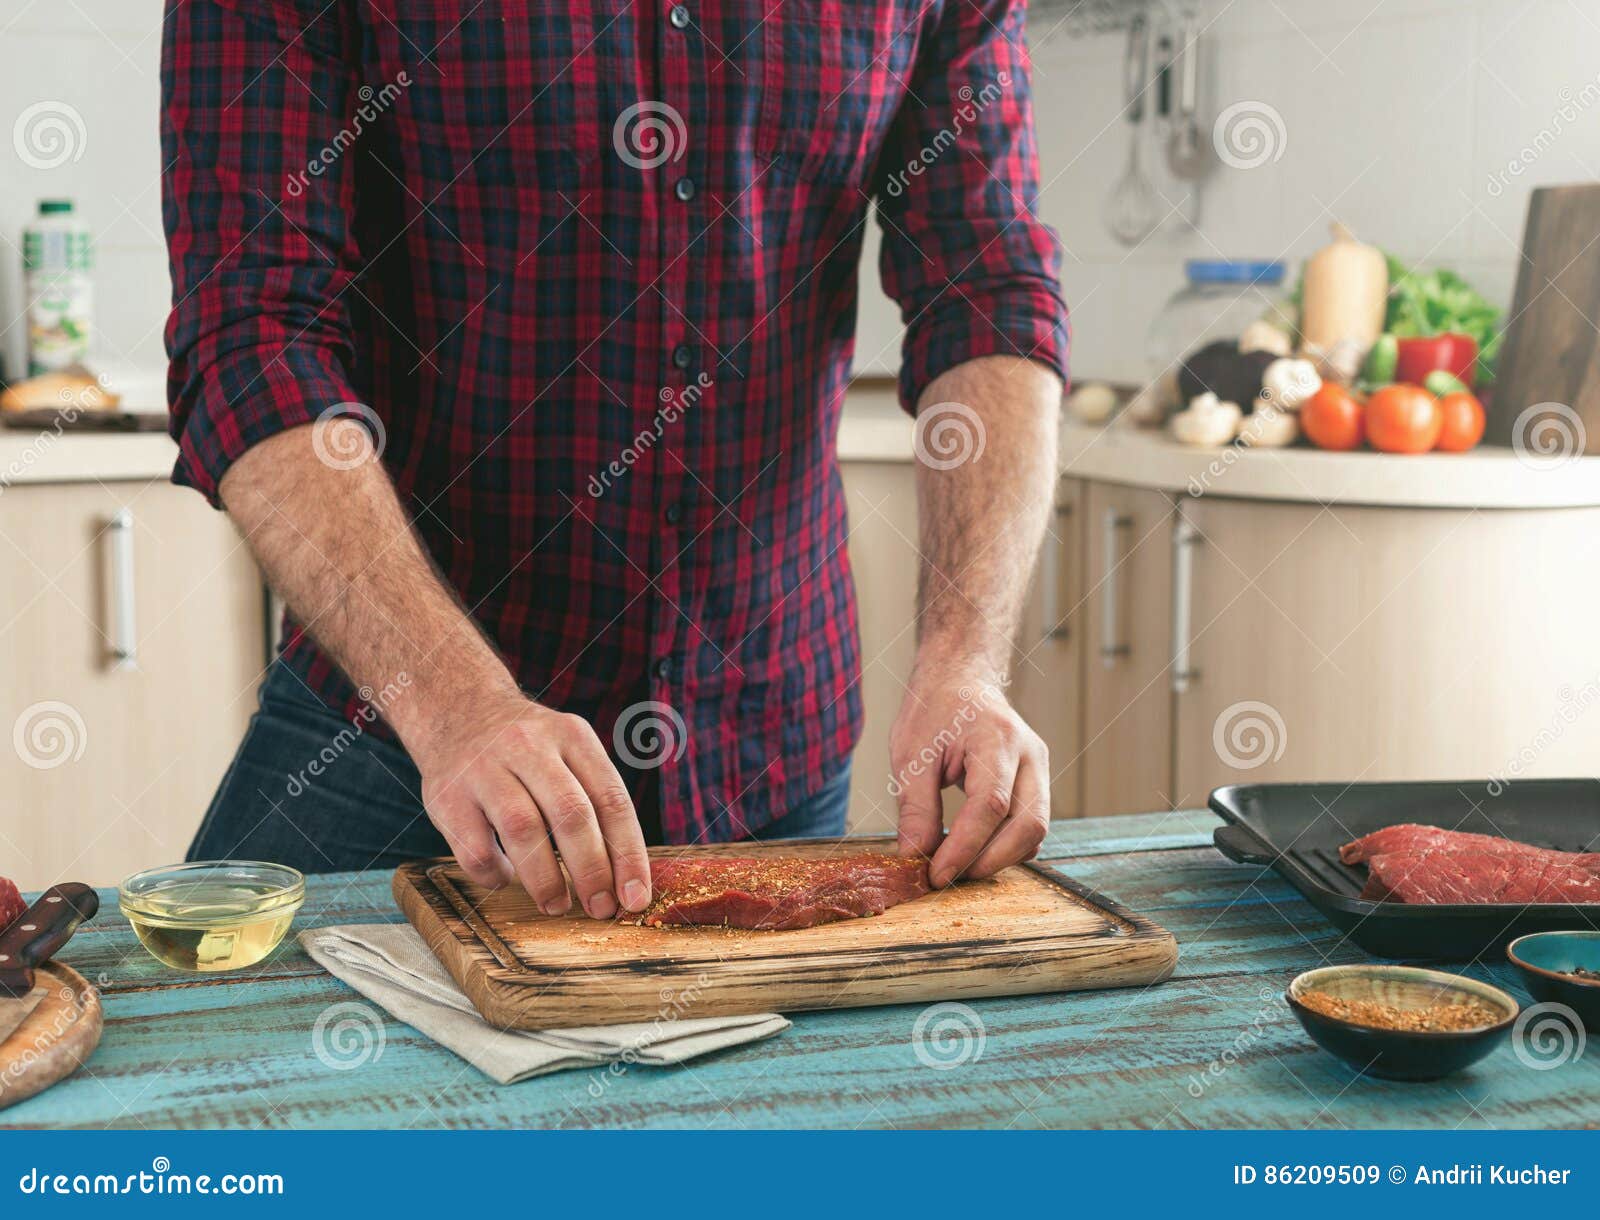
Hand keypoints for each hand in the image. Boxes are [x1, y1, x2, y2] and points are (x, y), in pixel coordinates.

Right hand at [410, 693, 651, 918]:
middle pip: (571, 814)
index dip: (628, 855)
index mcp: (571, 736)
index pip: (611, 800)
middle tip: (601, 908)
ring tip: (557, 904)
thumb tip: (624, 877)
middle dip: (591, 871)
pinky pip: (476, 849)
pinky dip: (496, 875)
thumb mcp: (567, 748)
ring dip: (546, 880)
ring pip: (523, 831)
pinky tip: (505, 877)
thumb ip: (594, 799)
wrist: (456, 710)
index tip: (635, 898)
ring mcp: (485, 769)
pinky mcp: (447, 796)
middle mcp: (529, 746)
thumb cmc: (527, 748)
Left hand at [889, 657, 1049, 887]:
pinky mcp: (1037, 783)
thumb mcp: (911, 753)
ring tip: (956, 865)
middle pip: (1028, 824)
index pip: (990, 805)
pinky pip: (1031, 827)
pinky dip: (1006, 847)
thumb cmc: (935, 708)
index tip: (936, 874)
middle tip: (947, 877)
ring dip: (999, 858)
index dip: (964, 847)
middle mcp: (1029, 754)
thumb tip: (914, 856)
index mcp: (996, 738)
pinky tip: (973, 850)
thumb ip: (915, 807)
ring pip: (1036, 831)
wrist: (960, 680)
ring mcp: (1039, 769)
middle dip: (988, 861)